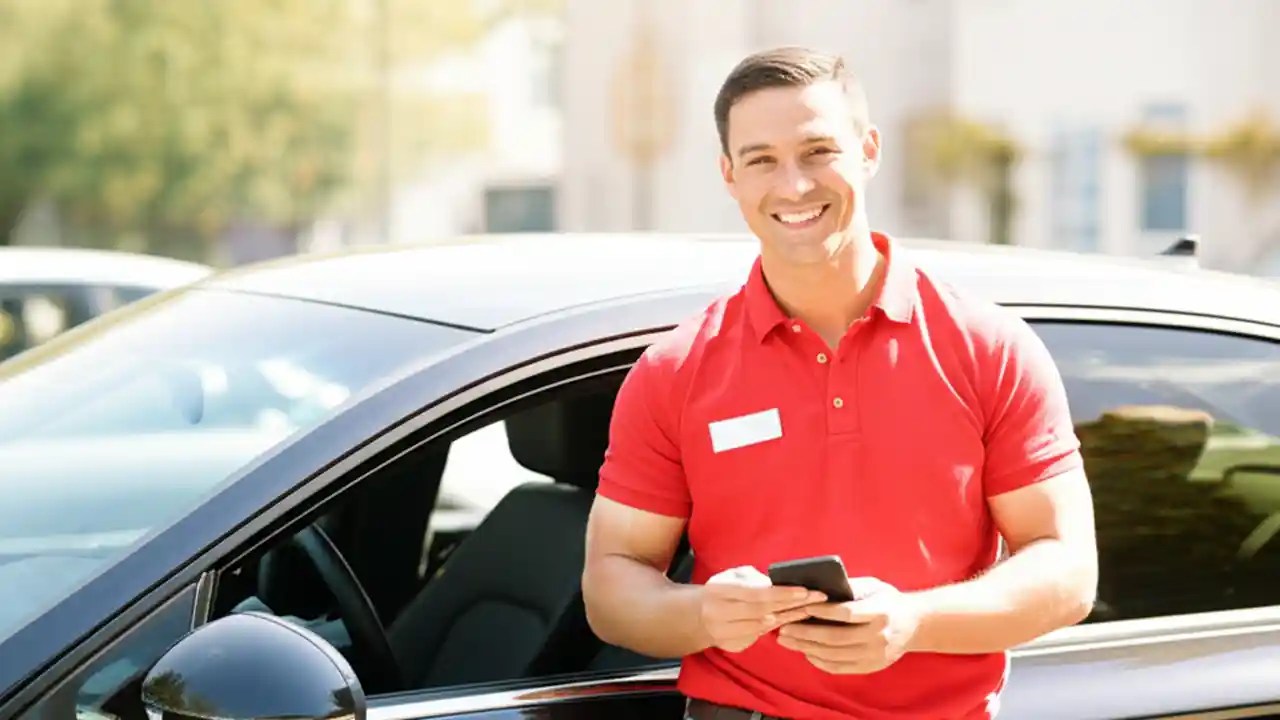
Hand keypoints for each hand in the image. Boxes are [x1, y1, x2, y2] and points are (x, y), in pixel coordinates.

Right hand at [699, 565, 826, 652]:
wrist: (700, 616)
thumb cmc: (723, 590)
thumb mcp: (733, 576)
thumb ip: (754, 578)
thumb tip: (779, 584)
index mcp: (719, 590)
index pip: (756, 594)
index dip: (781, 593)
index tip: (805, 590)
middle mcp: (720, 613)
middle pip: (763, 611)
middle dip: (792, 604)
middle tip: (818, 599)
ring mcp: (726, 633)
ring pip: (764, 626)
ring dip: (790, 617)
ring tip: (813, 609)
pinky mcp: (734, 645)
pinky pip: (762, 636)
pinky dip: (780, 627)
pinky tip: (798, 621)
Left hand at [776, 577, 920, 673]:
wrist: (915, 624)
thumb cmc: (888, 600)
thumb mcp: (874, 586)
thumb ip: (849, 586)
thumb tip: (818, 586)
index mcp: (880, 611)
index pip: (847, 613)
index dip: (823, 611)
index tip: (802, 607)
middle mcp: (879, 635)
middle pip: (836, 638)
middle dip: (806, 633)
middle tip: (784, 628)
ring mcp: (876, 654)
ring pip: (835, 655)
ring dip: (807, 648)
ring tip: (788, 640)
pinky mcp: (872, 666)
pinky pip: (841, 667)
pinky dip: (820, 662)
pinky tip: (806, 652)